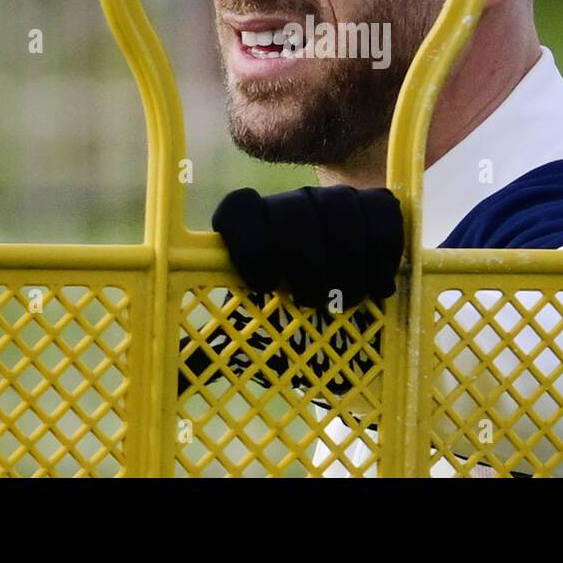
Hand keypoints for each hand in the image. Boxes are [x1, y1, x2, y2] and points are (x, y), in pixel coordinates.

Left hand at [211, 185, 404, 308]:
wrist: (344, 283)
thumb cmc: (292, 309)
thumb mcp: (259, 316)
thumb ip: (231, 325)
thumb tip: (179, 366)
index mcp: (253, 222)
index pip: (238, 209)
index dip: (251, 246)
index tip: (266, 286)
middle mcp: (291, 201)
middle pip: (294, 214)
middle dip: (307, 264)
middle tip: (314, 301)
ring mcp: (334, 196)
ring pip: (341, 210)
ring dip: (347, 264)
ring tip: (347, 299)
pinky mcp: (375, 202)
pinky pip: (382, 215)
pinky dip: (383, 255)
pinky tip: (379, 284)